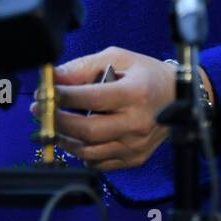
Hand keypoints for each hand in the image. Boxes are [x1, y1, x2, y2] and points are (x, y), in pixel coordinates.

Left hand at [30, 45, 177, 171]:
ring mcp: (136, 145)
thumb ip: (83, 67)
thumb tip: (54, 77)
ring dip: (65, 139)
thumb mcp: (118, 58)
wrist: (180, 96)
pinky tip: (76, 139)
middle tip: (40, 111)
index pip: (91, 98)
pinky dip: (82, 153)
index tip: (45, 93)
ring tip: (54, 126)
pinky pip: (100, 163)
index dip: (62, 97)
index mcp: (135, 93)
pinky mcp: (135, 158)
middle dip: (57, 121)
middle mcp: (137, 122)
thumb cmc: (147, 75)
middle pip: (87, 130)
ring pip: (89, 152)